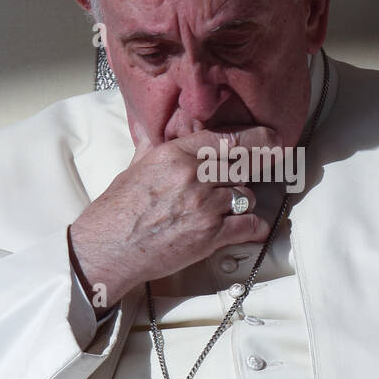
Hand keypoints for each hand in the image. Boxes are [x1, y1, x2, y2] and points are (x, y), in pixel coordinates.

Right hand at [68, 122, 280, 309]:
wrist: (107, 248)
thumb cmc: (116, 211)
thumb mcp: (135, 167)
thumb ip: (154, 148)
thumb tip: (157, 131)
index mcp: (176, 154)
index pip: (226, 139)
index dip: (254, 138)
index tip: (271, 138)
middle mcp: (195, 175)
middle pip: (242, 167)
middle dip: (252, 170)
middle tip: (268, 168)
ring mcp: (205, 205)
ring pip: (247, 195)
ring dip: (243, 202)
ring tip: (229, 208)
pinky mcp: (211, 234)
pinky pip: (249, 225)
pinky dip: (254, 228)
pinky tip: (251, 229)